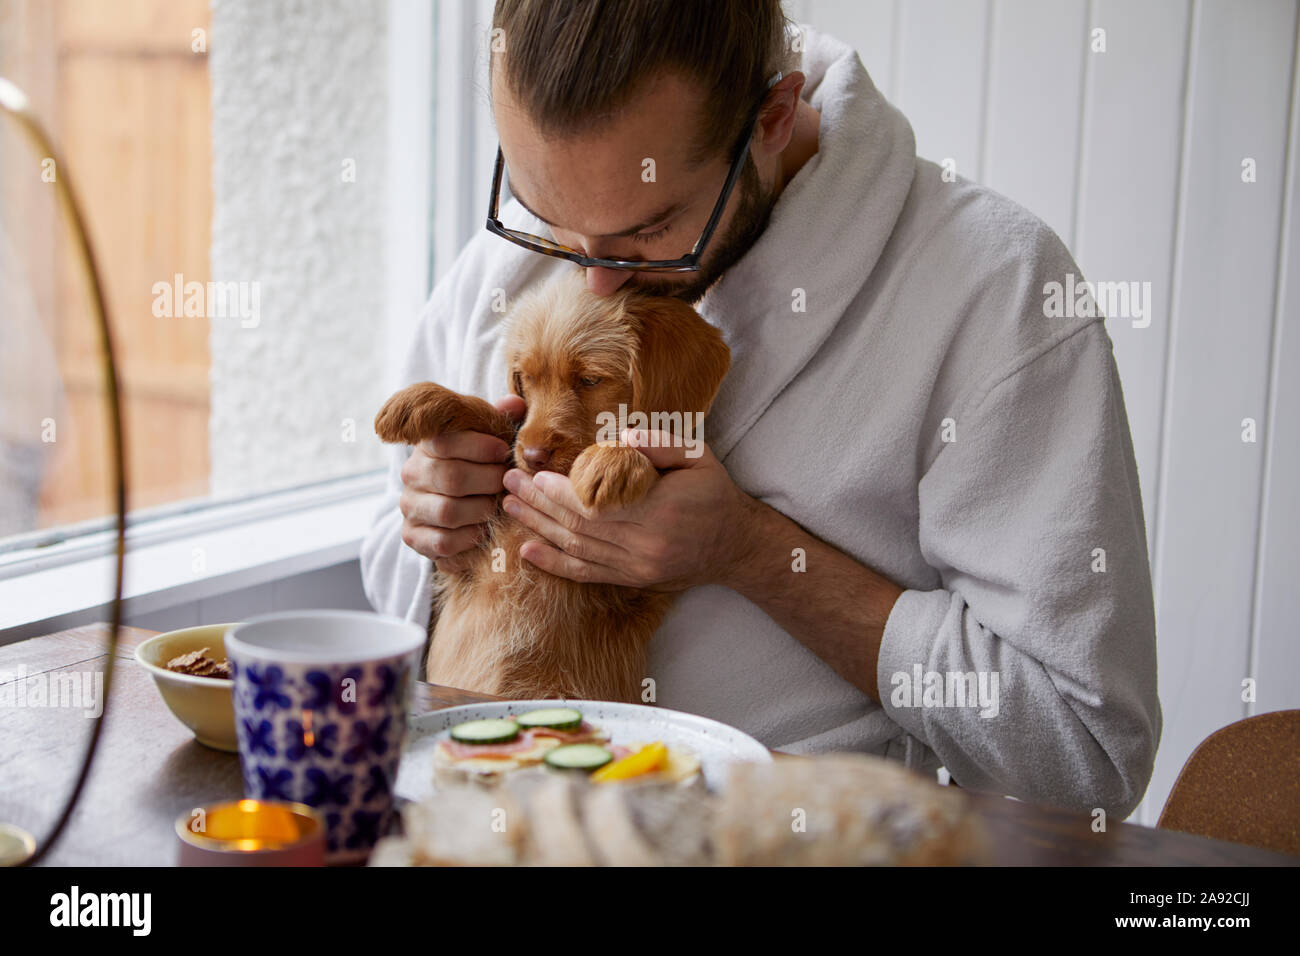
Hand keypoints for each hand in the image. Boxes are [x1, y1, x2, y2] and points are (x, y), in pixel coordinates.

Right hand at [398, 395, 524, 572]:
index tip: (504, 452)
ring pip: (448, 511)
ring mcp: (410, 506)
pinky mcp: (412, 536)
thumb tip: (516, 403)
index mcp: (426, 444)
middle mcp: (412, 473)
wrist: (450, 507)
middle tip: (507, 483)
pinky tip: (481, 530)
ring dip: (481, 509)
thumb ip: (499, 420)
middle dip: (489, 480)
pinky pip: (442, 542)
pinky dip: (468, 538)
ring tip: (496, 506)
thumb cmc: (475, 465)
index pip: (445, 441)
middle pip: (451, 477)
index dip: (479, 446)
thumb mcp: (486, 438)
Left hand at [500, 429, 760, 590]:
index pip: (595, 502)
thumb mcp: (697, 457)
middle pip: (577, 525)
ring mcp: (637, 567)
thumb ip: (659, 445)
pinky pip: (586, 573)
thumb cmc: (714, 493)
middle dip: (538, 504)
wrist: (736, 545)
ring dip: (538, 529)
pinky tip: (528, 551)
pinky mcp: (632, 579)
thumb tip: (620, 437)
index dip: (559, 491)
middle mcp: (644, 544)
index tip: (534, 474)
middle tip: (508, 484)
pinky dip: (554, 563)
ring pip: (576, 549)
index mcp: (658, 510)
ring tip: (509, 509)